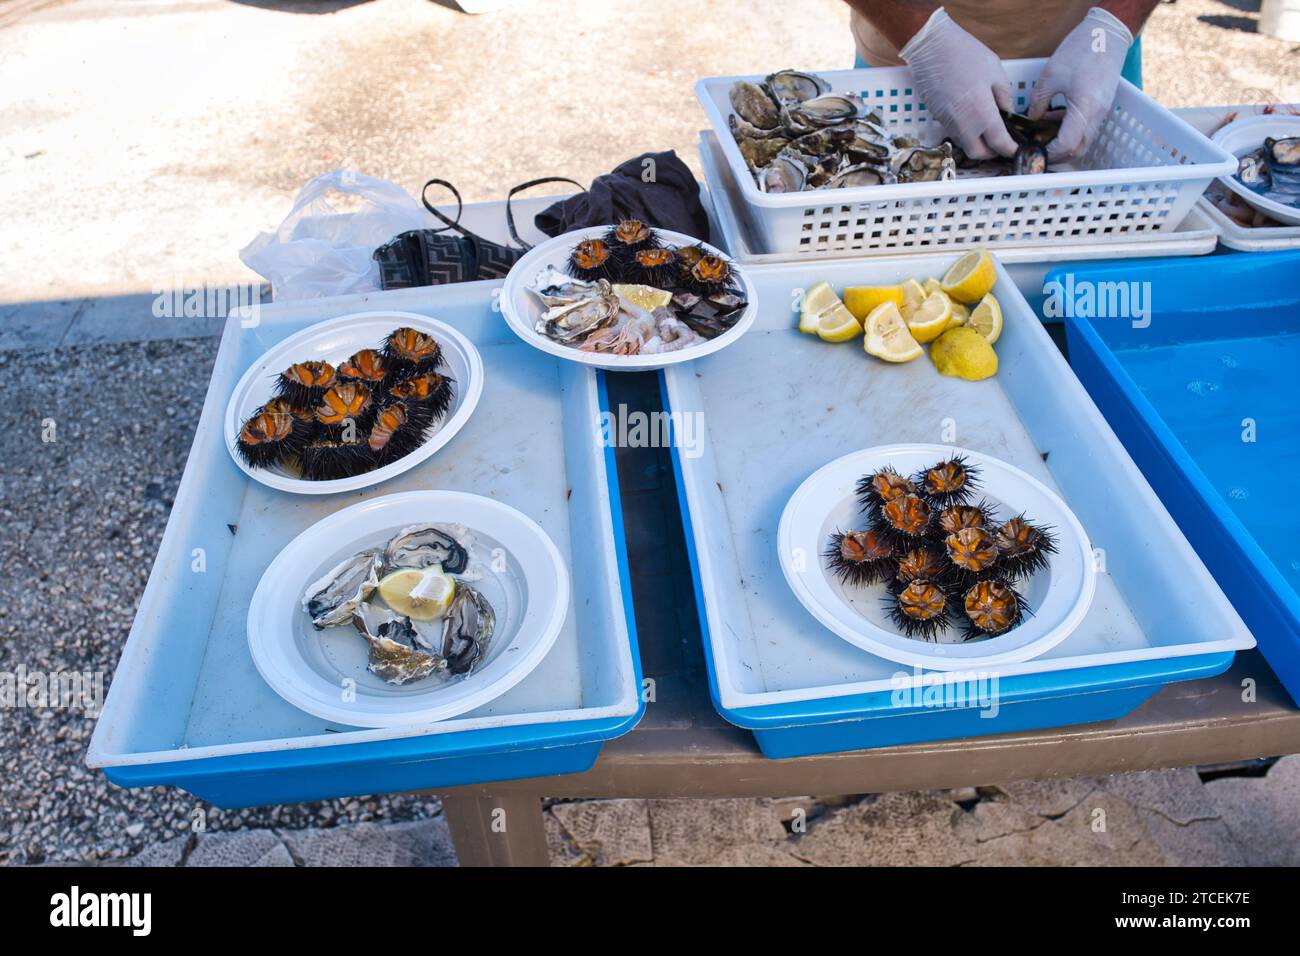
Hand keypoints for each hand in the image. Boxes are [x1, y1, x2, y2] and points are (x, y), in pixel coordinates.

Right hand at [900, 9, 1018, 160]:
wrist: (930, 46)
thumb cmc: (964, 52)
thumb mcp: (994, 70)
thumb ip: (1004, 96)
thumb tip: (1008, 113)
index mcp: (982, 112)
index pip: (999, 143)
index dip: (1010, 149)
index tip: (1016, 148)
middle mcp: (963, 123)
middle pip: (978, 153)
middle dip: (991, 153)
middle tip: (1001, 142)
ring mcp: (947, 122)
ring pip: (965, 144)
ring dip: (977, 143)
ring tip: (987, 130)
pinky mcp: (937, 117)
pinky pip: (954, 132)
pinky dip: (965, 132)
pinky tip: (971, 118)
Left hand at [1028, 7, 1132, 161]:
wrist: (1107, 35)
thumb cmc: (1080, 51)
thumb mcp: (1050, 76)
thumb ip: (1038, 102)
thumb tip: (1031, 119)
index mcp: (1085, 108)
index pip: (1067, 145)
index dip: (1049, 152)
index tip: (1033, 150)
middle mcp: (1097, 115)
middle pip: (1078, 149)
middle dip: (1056, 154)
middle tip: (1036, 147)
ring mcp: (1102, 112)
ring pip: (1083, 140)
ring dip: (1063, 141)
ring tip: (1042, 131)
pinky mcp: (1102, 106)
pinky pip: (1086, 127)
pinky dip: (1070, 129)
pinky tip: (1054, 117)